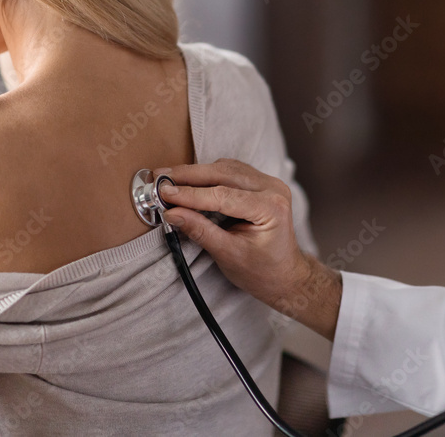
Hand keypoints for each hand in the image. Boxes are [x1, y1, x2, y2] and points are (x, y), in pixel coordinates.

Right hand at [156, 159, 340, 339]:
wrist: (284, 275)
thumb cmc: (262, 271)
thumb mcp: (228, 255)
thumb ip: (200, 231)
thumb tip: (172, 213)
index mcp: (271, 207)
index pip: (223, 195)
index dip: (190, 194)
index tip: (164, 193)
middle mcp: (273, 189)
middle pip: (224, 173)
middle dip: (188, 175)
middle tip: (159, 177)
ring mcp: (268, 183)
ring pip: (226, 168)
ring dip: (196, 172)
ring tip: (168, 178)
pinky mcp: (260, 183)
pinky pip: (230, 171)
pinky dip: (208, 174)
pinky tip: (188, 179)